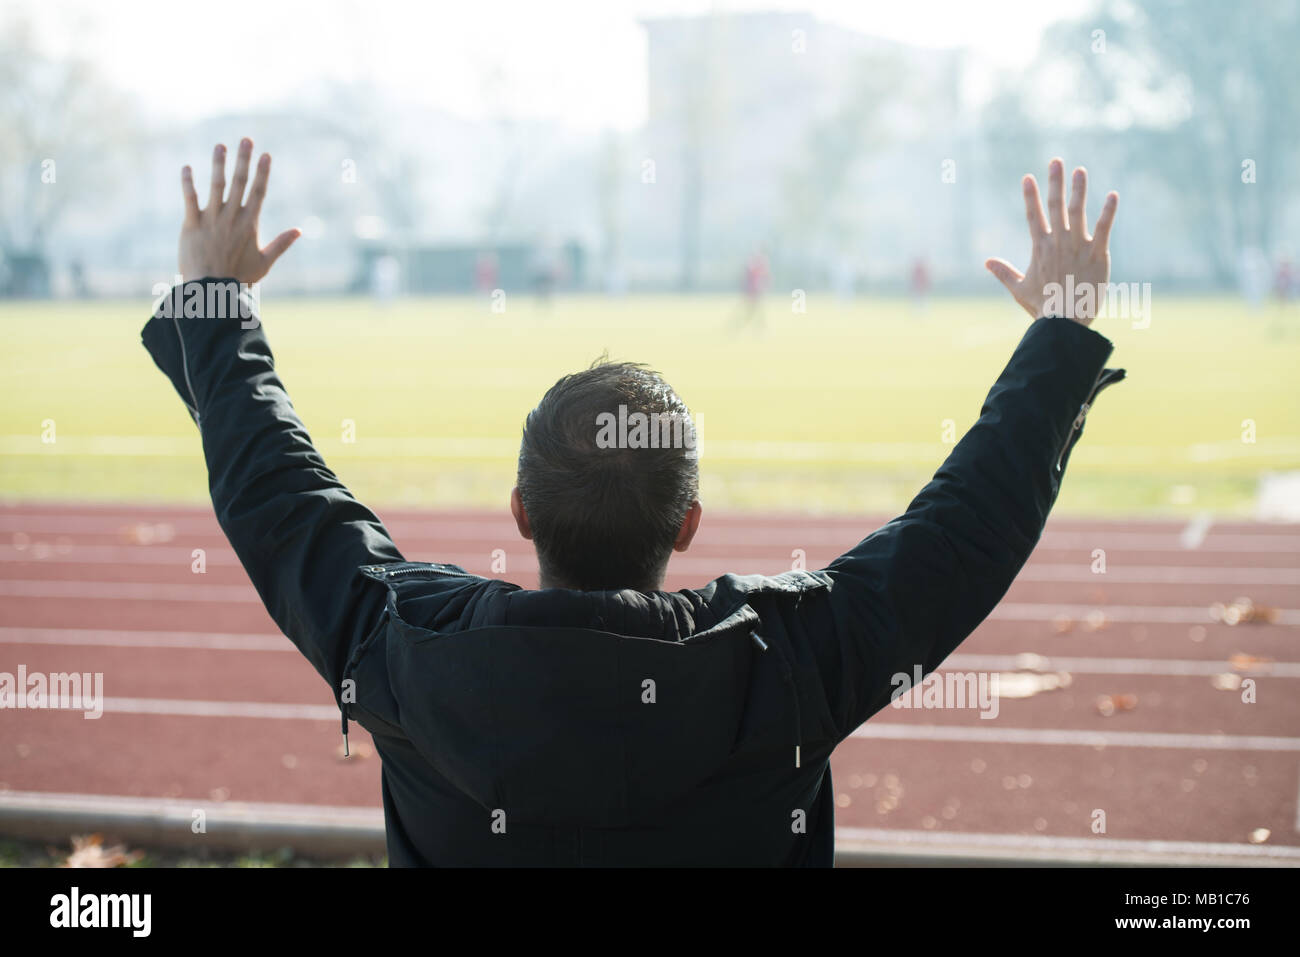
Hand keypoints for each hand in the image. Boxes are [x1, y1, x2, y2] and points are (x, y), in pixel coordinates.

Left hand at [179, 138, 300, 283]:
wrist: (213, 290)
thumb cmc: (239, 278)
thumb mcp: (265, 262)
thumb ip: (281, 244)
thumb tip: (299, 231)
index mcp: (250, 224)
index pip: (258, 192)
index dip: (262, 172)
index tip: (266, 155)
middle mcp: (232, 217)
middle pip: (239, 183)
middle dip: (243, 160)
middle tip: (246, 139)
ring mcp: (211, 219)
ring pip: (216, 186)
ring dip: (218, 164)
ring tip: (220, 146)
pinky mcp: (192, 224)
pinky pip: (190, 199)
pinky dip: (188, 183)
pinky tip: (187, 167)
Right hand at [985, 159, 1117, 325]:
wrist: (1064, 322)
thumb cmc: (1042, 307)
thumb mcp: (1019, 289)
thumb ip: (1004, 272)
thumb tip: (987, 262)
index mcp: (1040, 249)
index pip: (1033, 216)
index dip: (1030, 196)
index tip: (1027, 177)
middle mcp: (1058, 243)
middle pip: (1056, 207)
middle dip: (1055, 183)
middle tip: (1056, 161)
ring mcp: (1078, 246)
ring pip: (1078, 212)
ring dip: (1079, 190)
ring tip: (1080, 170)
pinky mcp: (1097, 254)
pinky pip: (1104, 228)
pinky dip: (1108, 212)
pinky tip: (1113, 195)